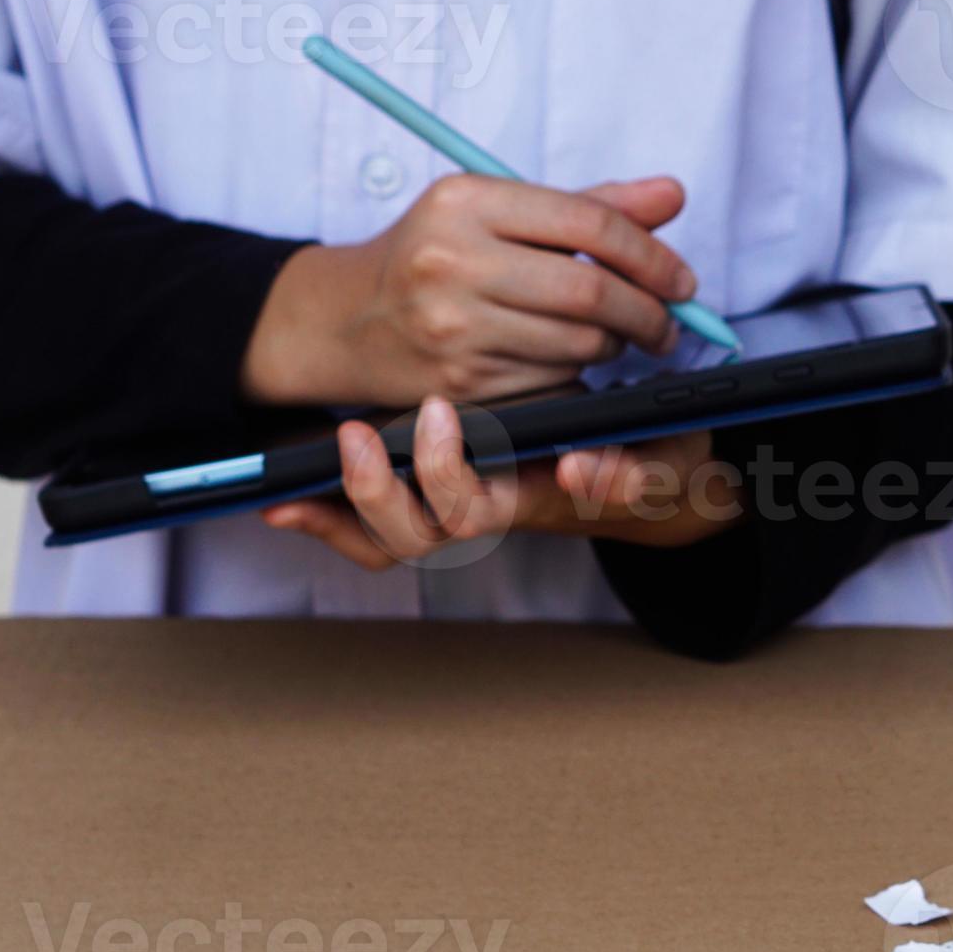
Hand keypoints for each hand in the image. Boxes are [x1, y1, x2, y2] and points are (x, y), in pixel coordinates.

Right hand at [241, 174, 695, 408]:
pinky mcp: (459, 384)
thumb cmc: (435, 255)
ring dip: (614, 344)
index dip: (653, 255)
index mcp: (466, 201)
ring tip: (610, 334)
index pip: (590, 223)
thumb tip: (672, 195)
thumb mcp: (497, 210)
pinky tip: (564, 357)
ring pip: (580, 344)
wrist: (348, 321)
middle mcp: (453, 261)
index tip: (682, 280)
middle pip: (592, 292)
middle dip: (650, 313)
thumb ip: (589, 204)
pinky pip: (554, 382)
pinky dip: (577, 373)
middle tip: (668, 323)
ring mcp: (454, 328)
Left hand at [261, 399, 742, 570]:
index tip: (438, 413)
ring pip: (392, 538)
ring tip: (307, 467)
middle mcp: (494, 508)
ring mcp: (466, 504)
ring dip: (345, 508)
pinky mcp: (446, 491)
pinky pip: (378, 528)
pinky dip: (329, 521)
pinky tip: (286, 502)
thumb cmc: (660, 461)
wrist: (656, 475)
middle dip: (380, 491)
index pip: (478, 507)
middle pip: (420, 532)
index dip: (445, 472)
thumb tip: (581, 467)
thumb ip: (633, 472)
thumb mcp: (666, 462)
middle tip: (357, 433)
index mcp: (538, 497)